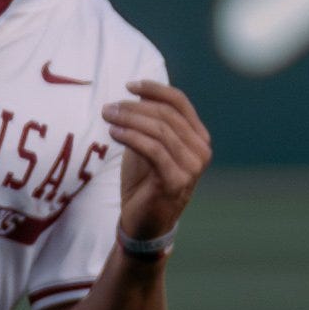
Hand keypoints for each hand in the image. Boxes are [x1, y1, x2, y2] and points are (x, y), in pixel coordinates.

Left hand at [102, 78, 210, 243]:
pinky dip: (131, 137)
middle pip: (167, 115)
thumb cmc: (145, 183)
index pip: (180, 103)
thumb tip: (138, 93)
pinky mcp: (176, 181)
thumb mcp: (147, 146)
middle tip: (109, 107)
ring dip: (129, 119)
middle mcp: (201, 151)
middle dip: (135, 107)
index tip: (129, 85)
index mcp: (198, 138)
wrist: (144, 224)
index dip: (155, 89)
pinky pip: (152, 149)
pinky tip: (113, 133)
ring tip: (108, 117)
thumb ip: (149, 122)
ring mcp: (192, 167)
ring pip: (159, 130)